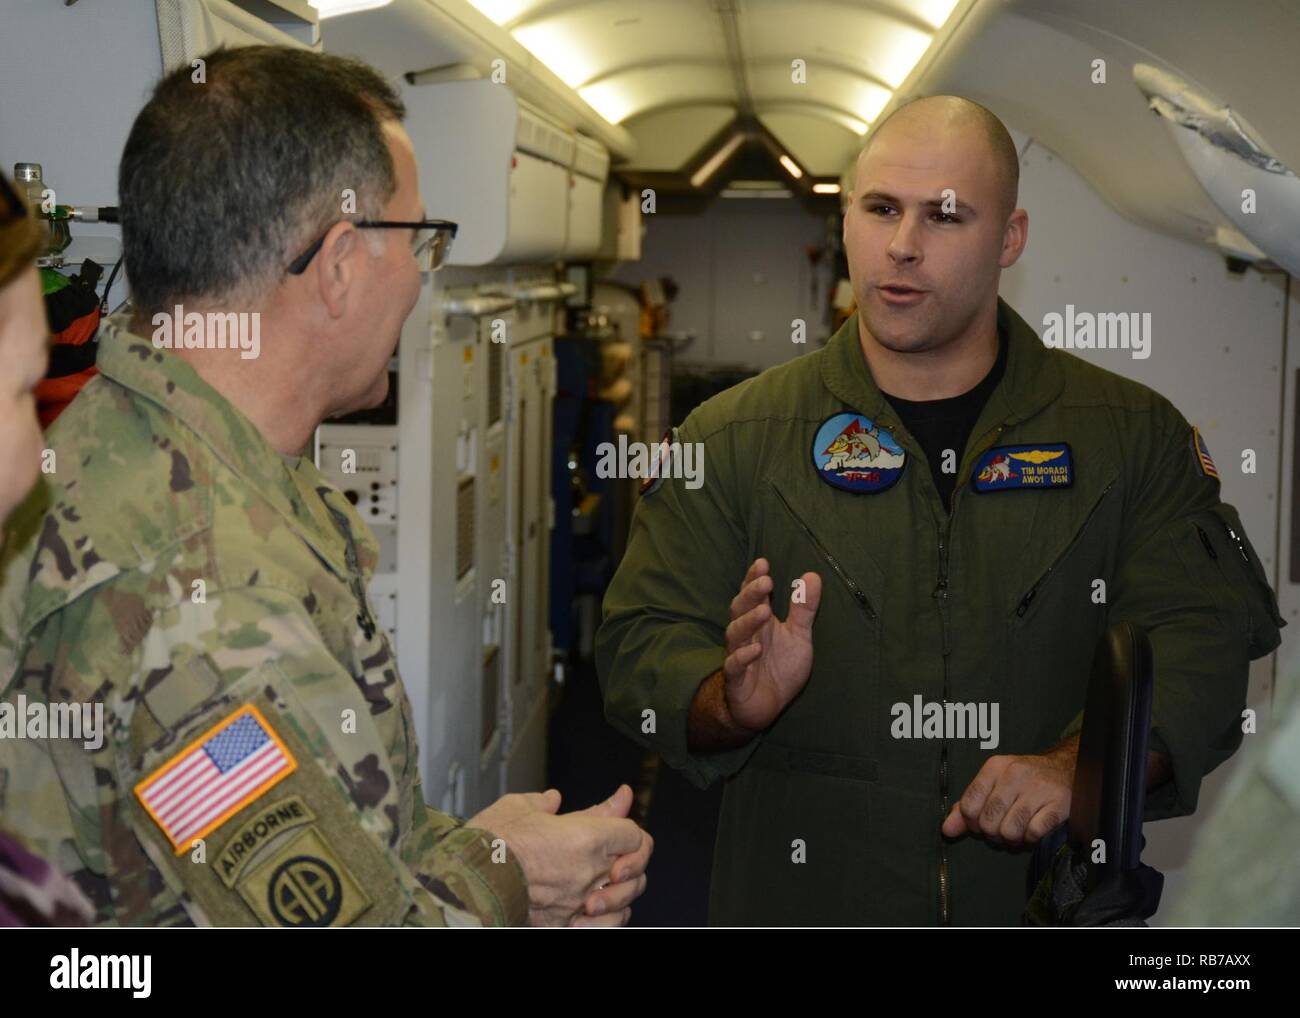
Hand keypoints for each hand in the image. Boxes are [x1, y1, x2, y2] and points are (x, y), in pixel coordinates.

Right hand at [468, 784, 650, 926]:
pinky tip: (593, 912)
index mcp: (586, 837)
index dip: (631, 830)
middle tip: (617, 857)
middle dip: (631, 863)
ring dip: (621, 895)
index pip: (635, 836)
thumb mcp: (520, 808)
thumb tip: (555, 797)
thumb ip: (547, 803)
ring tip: (606, 886)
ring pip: (624, 904)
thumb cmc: (487, 843)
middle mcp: (588, 872)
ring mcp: (577, 902)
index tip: (619, 825)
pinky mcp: (562, 924)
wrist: (465, 880)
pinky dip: (605, 922)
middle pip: (635, 870)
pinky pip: (601, 928)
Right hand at [723, 558, 821, 732]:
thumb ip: (803, 608)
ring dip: (747, 621)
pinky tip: (755, 649)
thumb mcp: (799, 635)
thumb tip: (813, 575)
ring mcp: (738, 655)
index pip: (753, 594)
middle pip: (741, 609)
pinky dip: (742, 657)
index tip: (762, 562)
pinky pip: (734, 666)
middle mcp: (746, 634)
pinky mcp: (736, 680)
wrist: (766, 706)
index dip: (754, 578)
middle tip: (765, 581)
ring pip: (735, 634)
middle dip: (751, 594)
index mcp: (760, 621)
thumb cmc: (780, 667)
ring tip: (764, 610)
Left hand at [941, 743, 1075, 846]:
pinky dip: (1031, 838)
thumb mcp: (992, 784)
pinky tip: (1033, 829)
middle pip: (988, 822)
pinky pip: (1033, 833)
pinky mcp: (1058, 803)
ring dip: (1012, 838)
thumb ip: (966, 806)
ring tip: (1017, 829)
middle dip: (993, 833)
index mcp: (994, 767)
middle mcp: (1015, 775)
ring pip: (1010, 831)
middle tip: (1002, 828)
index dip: (972, 822)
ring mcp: (1038, 789)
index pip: (969, 806)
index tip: (981, 822)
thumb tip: (947, 830)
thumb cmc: (1022, 780)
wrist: (1064, 769)